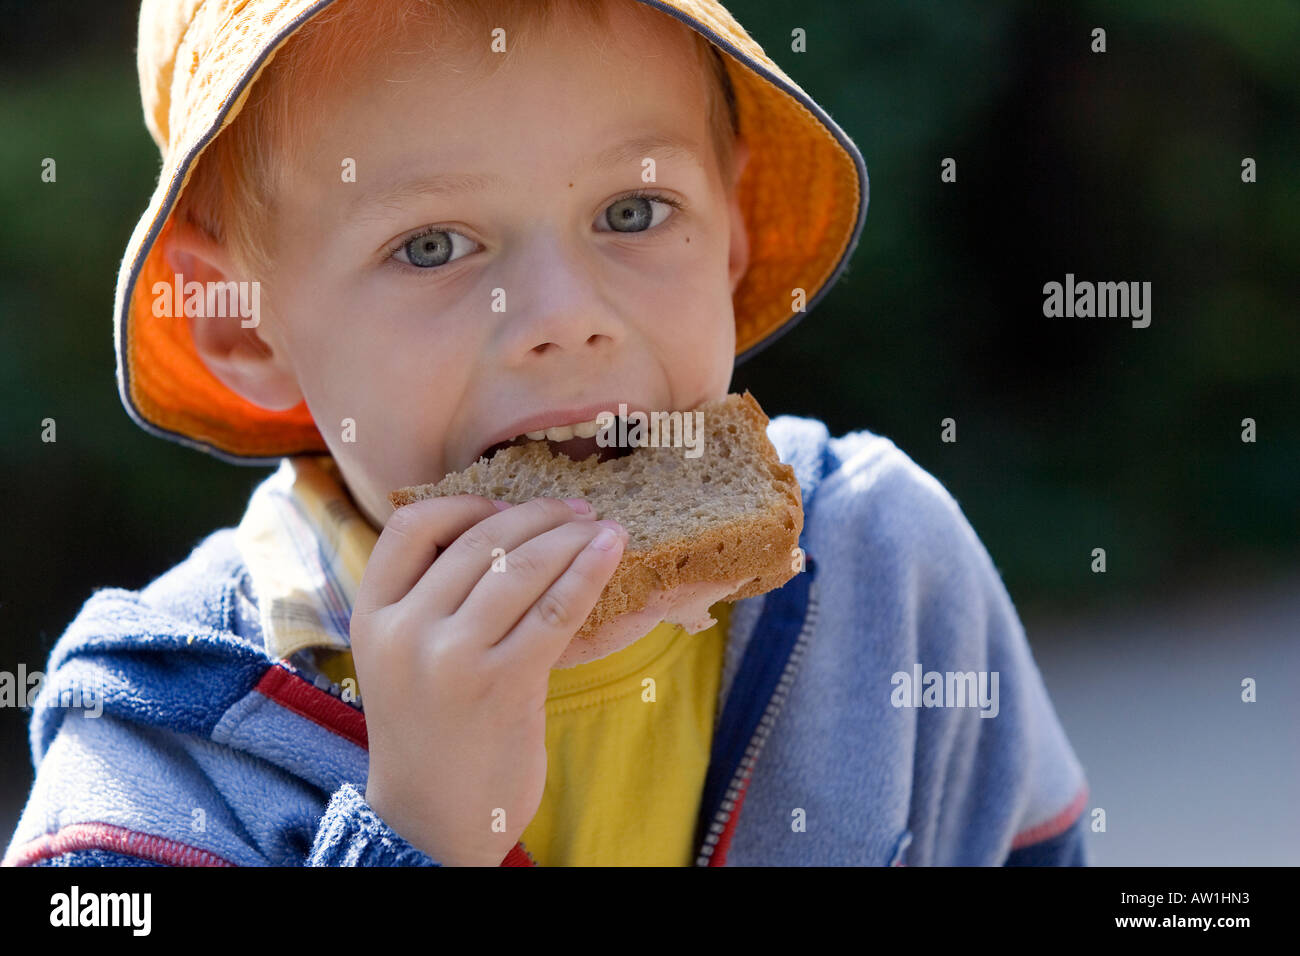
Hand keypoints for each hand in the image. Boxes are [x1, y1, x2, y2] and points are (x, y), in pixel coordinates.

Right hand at [350, 494, 626, 865]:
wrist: (432, 818)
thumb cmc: (431, 727)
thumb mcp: (401, 655)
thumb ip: (429, 597)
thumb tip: (503, 529)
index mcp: (373, 615)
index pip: (411, 526)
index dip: (466, 503)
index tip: (507, 506)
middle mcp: (407, 630)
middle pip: (479, 540)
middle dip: (537, 515)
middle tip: (576, 508)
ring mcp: (454, 658)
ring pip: (522, 567)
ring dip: (570, 536)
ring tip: (601, 526)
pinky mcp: (505, 684)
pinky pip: (556, 608)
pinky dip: (589, 570)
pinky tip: (611, 548)